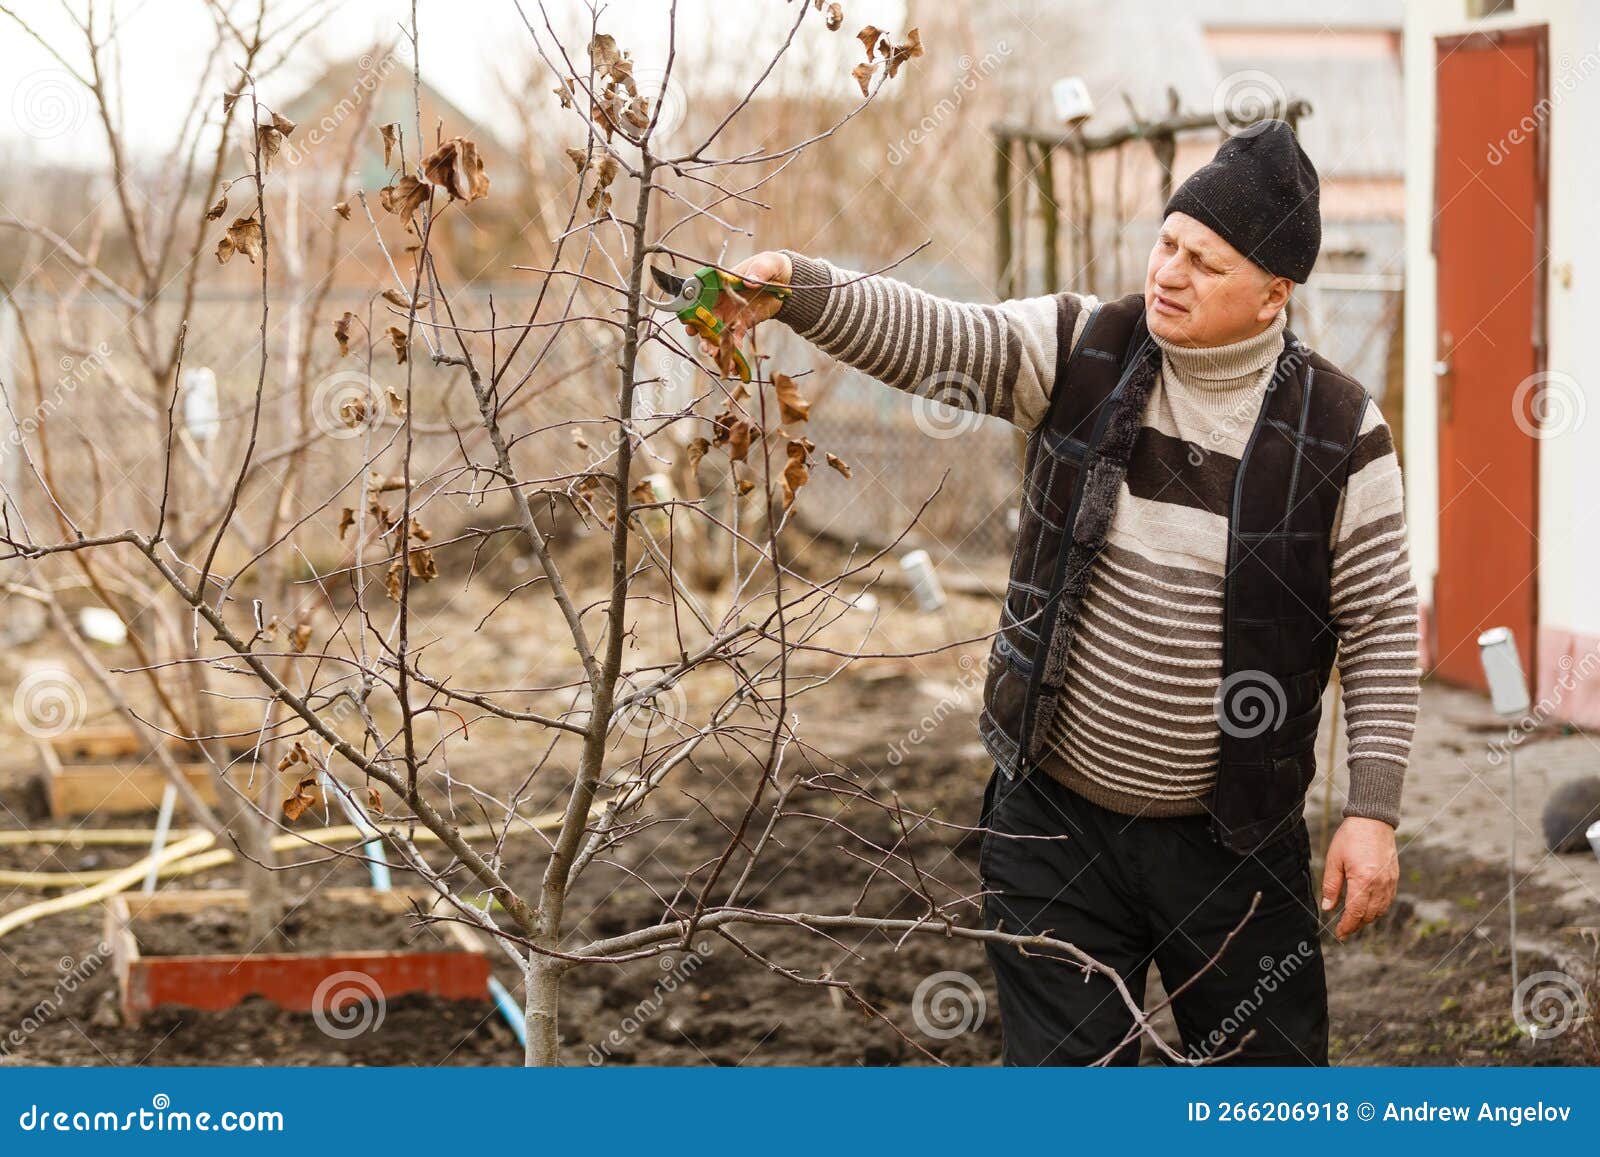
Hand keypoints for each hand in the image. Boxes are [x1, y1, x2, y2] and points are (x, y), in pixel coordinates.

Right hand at [692, 250, 791, 359]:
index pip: (700, 296)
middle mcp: (721, 300)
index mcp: (721, 283)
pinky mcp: (741, 325)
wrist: (785, 280)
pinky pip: (734, 341)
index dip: (692, 310)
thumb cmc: (770, 267)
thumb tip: (751, 281)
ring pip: (716, 332)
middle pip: (705, 318)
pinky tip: (733, 366)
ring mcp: (729, 314)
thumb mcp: (767, 265)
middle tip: (706, 347)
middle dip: (703, 334)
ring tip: (716, 358)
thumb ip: (759, 271)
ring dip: (714, 346)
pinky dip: (733, 353)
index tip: (690, 323)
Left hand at [1319, 816, 1398, 939]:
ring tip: (1354, 920)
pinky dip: (1378, 909)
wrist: (1373, 821)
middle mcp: (1379, 885)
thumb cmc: (1350, 838)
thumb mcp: (1334, 860)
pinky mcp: (1394, 878)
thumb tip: (1328, 907)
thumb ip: (1331, 886)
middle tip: (1344, 930)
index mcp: (1362, 881)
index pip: (1355, 913)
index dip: (1347, 927)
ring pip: (1380, 911)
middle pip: (1369, 915)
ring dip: (1367, 918)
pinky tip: (1367, 907)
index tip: (1339, 934)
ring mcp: (1389, 882)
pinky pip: (1387, 901)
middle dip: (1356, 925)